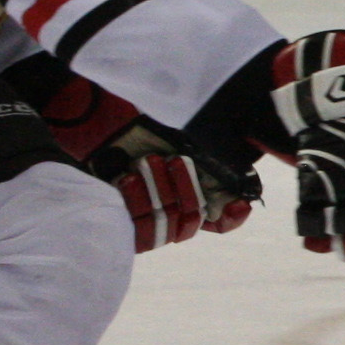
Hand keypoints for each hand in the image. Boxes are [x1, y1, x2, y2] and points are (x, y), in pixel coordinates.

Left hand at [99, 124, 258, 252]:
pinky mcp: (122, 217)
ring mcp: (148, 213)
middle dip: (189, 191)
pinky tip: (129, 178)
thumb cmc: (143, 122)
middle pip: (195, 220)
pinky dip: (136, 201)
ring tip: (149, 162)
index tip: (240, 203)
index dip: (233, 217)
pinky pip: (137, 228)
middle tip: (178, 160)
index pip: (221, 220)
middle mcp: (173, 205)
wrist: (97, 116)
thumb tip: (247, 178)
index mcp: (194, 189)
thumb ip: (216, 157)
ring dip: (162, 191)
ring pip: (168, 223)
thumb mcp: (186, 136)